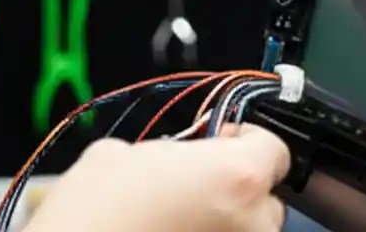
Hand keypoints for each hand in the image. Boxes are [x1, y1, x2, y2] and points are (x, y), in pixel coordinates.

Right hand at [23, 124, 289, 231]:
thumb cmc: (91, 215)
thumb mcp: (121, 154)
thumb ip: (167, 153)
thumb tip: (171, 159)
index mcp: (238, 177)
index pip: (274, 149)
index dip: (245, 142)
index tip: (220, 142)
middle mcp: (251, 224)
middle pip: (265, 199)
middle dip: (234, 193)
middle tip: (190, 190)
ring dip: (220, 227)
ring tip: (175, 224)